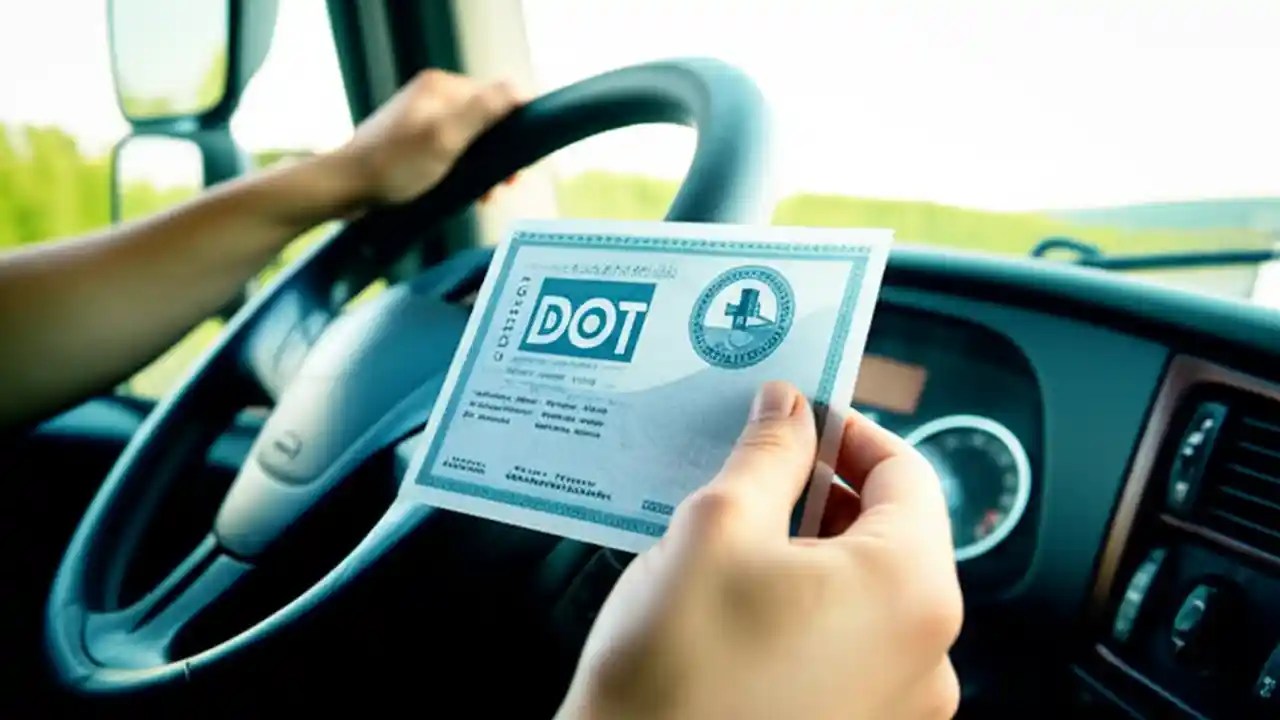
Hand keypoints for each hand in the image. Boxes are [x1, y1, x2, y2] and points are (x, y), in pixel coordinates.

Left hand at [333, 69, 521, 205]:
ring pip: (469, 138)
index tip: (517, 165)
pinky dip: (463, 169)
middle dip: (498, 153)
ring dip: (483, 166)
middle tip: (505, 185)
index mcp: (441, 86)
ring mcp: (422, 118)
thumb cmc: (393, 165)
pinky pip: (451, 150)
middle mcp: (432, 96)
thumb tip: (518, 89)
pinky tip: (465, 190)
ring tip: (486, 194)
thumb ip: (483, 110)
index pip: (495, 98)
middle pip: (484, 119)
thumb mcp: (445, 137)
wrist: (346, 187)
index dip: (513, 129)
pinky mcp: (414, 140)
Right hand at [557, 382, 962, 719]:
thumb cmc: (677, 667)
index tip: (797, 416)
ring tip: (741, 533)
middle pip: (892, 536)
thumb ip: (768, 454)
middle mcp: (927, 656)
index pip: (908, 473)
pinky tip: (745, 598)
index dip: (849, 431)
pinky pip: (850, 648)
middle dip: (825, 491)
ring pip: (867, 595)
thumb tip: (789, 406)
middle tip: (758, 467)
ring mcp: (899, 709)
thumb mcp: (717, 528)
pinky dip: (811, 609)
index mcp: (912, 591)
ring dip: (814, 550)